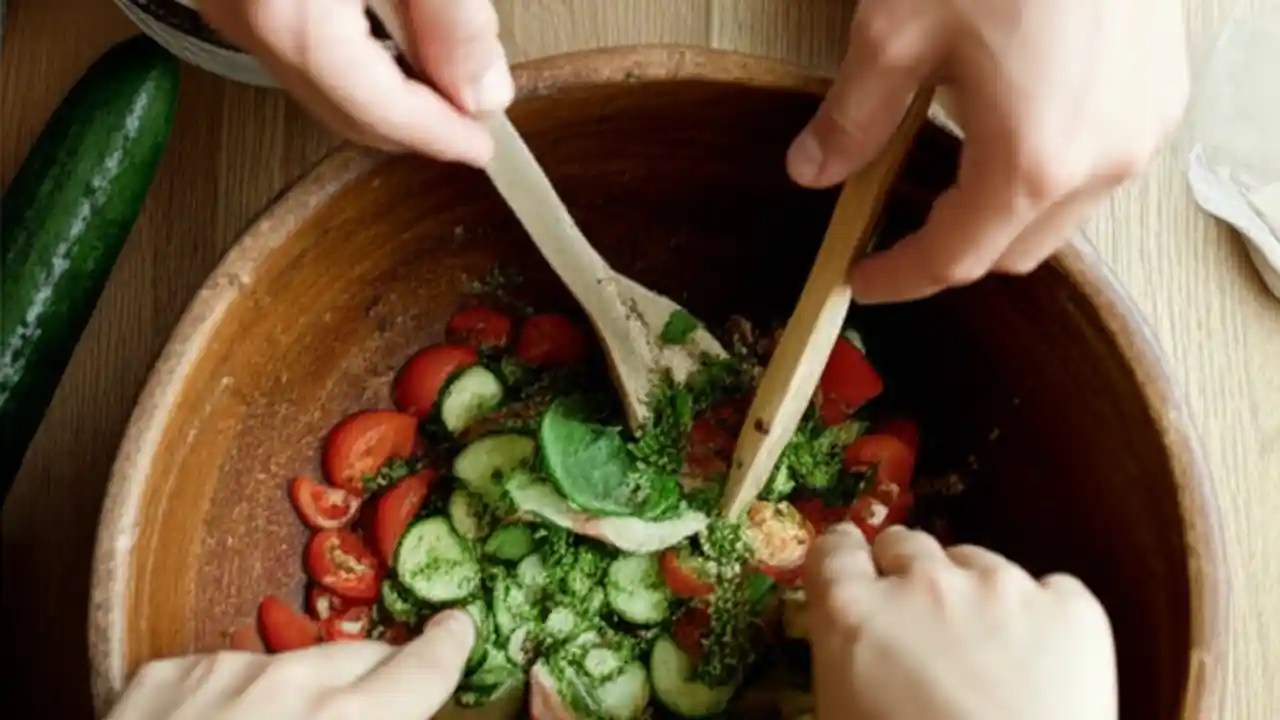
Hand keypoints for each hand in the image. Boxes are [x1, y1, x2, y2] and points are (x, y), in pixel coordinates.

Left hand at [105, 609, 473, 719]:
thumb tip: (402, 715)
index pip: (425, 665)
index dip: (449, 646)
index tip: (457, 629)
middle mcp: (288, 681)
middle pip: (362, 658)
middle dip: (374, 680)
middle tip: (368, 714)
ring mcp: (218, 671)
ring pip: (289, 664)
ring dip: (300, 691)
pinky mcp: (158, 677)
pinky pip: (220, 674)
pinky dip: (231, 699)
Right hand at [201, 0, 512, 165]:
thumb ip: (452, 18)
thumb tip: (480, 91)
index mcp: (285, 8)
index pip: (378, 110)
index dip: (438, 136)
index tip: (481, 148)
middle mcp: (238, 9)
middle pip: (340, 107)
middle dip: (411, 124)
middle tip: (468, 122)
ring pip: (314, 81)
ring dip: (379, 91)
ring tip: (438, 75)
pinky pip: (290, 43)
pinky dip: (344, 54)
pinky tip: (383, 35)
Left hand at [788, 0, 1188, 302]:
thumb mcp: (898, 32)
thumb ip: (854, 116)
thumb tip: (813, 169)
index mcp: (1032, 163)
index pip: (956, 259)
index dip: (902, 278)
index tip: (864, 279)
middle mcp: (1101, 163)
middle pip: (1013, 251)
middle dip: (951, 251)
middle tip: (896, 229)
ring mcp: (1141, 131)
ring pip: (1060, 217)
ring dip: (1001, 215)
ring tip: (951, 175)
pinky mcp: (1160, 97)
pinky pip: (1097, 170)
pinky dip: (1047, 176)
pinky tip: (1011, 135)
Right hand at [805, 524, 1116, 719]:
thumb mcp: (843, 715)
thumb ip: (844, 660)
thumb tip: (857, 651)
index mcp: (853, 613)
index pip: (833, 550)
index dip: (843, 561)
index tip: (854, 574)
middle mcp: (923, 582)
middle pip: (906, 544)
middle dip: (908, 577)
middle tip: (922, 626)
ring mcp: (1003, 586)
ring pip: (977, 562)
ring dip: (974, 596)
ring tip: (990, 658)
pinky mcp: (1072, 607)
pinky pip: (1051, 591)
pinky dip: (1044, 620)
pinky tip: (1043, 668)